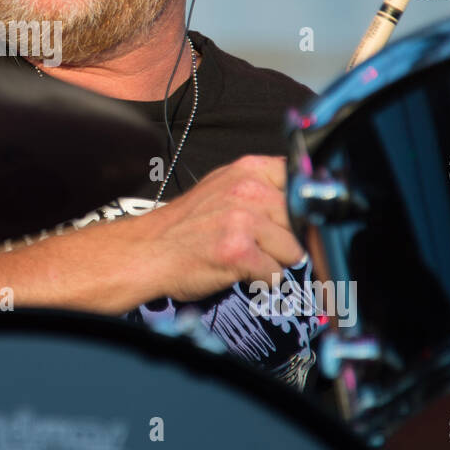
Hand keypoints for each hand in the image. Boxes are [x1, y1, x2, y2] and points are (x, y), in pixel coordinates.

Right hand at [139, 155, 306, 302]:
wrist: (149, 250)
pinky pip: (275, 274)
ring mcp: (244, 221)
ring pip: (292, 251)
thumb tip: (299, 195)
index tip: (284, 220)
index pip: (301, 184)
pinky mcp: (240, 253)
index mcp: (248, 169)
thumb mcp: (222, 185)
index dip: (297, 208)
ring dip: (272, 261)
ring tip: (243, 256)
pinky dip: (260, 280)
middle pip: (300, 222)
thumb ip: (260, 184)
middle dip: (283, 238)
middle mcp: (248, 191)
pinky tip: (237, 270)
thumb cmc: (183, 224)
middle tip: (254, 243)